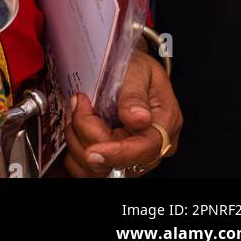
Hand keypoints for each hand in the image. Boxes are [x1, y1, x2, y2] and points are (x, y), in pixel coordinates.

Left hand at [63, 51, 182, 177]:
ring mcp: (133, 156)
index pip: (144, 150)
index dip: (117, 153)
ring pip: (101, 170)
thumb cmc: (137, 68)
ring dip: (79, 141)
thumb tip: (139, 119)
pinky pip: (90, 171)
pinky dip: (76, 152)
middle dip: (89, 135)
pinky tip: (77, 128)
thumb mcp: (138, 70)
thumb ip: (135, 95)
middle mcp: (152, 147)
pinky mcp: (116, 160)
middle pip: (118, 162)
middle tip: (80, 103)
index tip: (92, 152)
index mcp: (164, 125)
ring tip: (79, 111)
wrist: (130, 69)